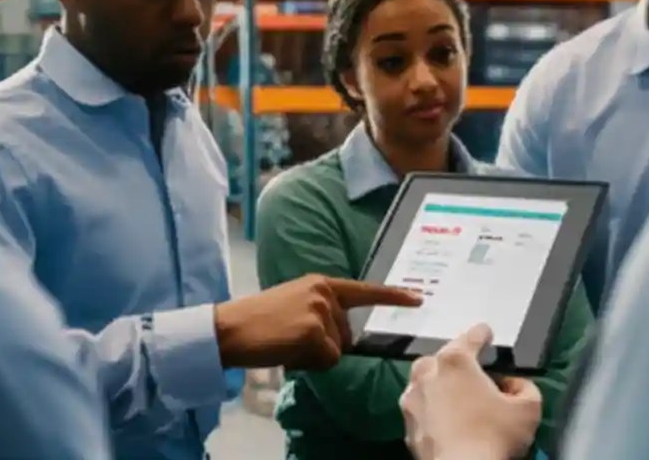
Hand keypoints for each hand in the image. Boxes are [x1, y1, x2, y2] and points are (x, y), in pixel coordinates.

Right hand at [214, 274, 421, 369]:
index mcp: (321, 283)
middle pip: (346, 335)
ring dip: (314, 357)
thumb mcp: (295, 305)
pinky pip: (327, 361)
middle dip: (324, 347)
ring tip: (286, 343)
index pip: (363, 290)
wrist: (231, 328)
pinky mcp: (313, 331)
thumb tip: (342, 343)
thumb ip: (321, 314)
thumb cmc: (259, 322)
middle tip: (291, 340)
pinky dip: (309, 364)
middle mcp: (325, 293)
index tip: (418, 297)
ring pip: (336, 351)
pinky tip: (287, 352)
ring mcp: (320, 311)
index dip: (393, 296)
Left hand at [400, 324, 540, 459]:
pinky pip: (421, 408)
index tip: (486, 333)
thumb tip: (514, 386)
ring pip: (425, 381)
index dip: (483, 334)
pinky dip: (432, 409)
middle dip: (457, 360)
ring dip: (440, 383)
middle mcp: (428, 374)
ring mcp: (413, 400)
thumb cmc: (493, 437)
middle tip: (474, 371)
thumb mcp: (528, 408)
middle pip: (443, 357)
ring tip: (459, 396)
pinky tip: (447, 420)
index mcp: (456, 362)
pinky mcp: (408, 425)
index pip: (471, 337)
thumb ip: (524, 387)